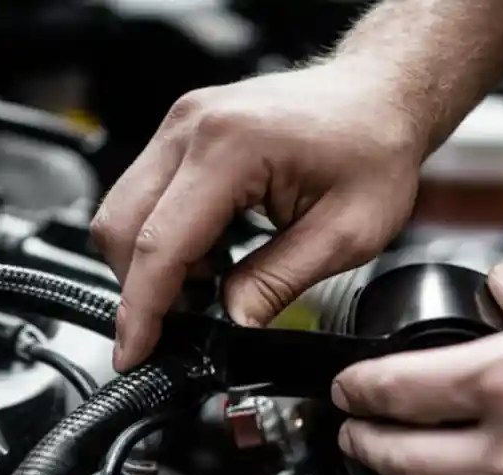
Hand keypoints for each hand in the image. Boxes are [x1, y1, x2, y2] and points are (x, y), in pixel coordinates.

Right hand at [92, 59, 427, 370]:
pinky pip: (144, 194)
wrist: (380, 94)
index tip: (134, 352)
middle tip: (183, 326)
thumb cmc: (374, 146)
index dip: (142, 309)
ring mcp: (182, 125)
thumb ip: (278, 283)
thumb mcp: (345, 234)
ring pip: (125, 210)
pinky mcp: (183, 133)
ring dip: (151, 262)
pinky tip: (210, 254)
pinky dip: (163, 237)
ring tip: (209, 284)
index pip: (160, 243)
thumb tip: (232, 323)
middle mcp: (192, 127)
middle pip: (121, 226)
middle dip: (140, 288)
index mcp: (230, 146)